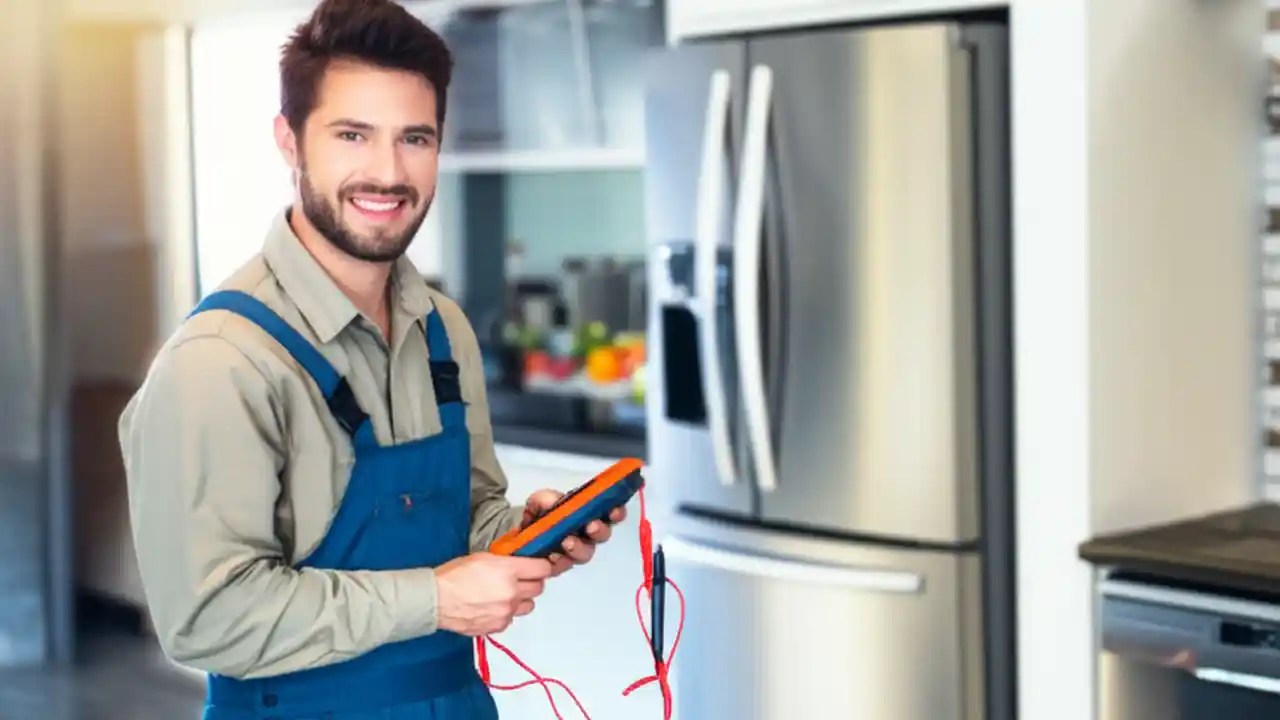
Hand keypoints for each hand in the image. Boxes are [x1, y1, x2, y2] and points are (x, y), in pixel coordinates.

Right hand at [435, 553, 553, 635]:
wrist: (436, 600)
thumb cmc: (454, 576)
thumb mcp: (483, 557)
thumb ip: (506, 561)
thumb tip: (521, 562)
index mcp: (509, 570)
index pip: (542, 568)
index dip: (542, 566)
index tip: (540, 567)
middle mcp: (512, 592)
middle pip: (538, 588)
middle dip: (532, 582)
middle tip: (521, 579)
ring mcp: (506, 611)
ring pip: (529, 605)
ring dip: (522, 600)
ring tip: (506, 595)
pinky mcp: (498, 626)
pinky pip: (512, 619)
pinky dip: (506, 613)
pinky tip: (492, 607)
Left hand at [523, 489, 627, 576]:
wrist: (518, 536)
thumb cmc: (537, 516)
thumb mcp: (539, 501)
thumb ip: (546, 498)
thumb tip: (554, 501)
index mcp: (589, 514)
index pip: (610, 513)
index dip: (616, 512)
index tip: (614, 510)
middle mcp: (587, 534)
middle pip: (602, 535)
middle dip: (599, 530)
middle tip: (591, 526)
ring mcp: (575, 552)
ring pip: (585, 553)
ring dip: (579, 547)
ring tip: (567, 542)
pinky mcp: (560, 566)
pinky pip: (563, 566)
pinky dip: (559, 560)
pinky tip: (552, 556)